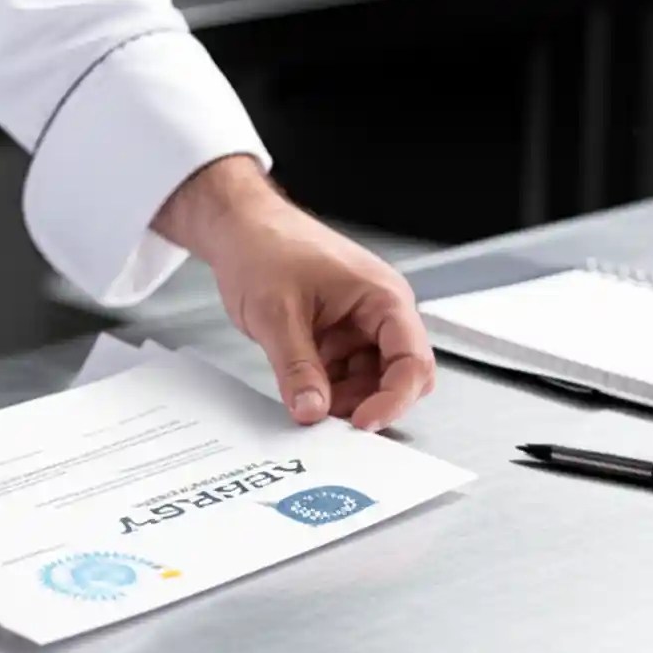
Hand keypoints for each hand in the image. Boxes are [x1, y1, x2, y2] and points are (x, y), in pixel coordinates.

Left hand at [152, 157, 435, 430]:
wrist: (239, 228)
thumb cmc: (265, 247)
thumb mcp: (276, 314)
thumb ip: (297, 368)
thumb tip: (312, 411)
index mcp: (382, 298)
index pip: (412, 361)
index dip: (393, 399)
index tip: (361, 425)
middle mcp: (379, 313)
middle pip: (398, 377)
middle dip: (367, 403)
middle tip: (330, 422)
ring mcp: (358, 325)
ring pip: (368, 381)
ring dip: (342, 399)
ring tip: (306, 402)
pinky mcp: (336, 336)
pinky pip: (343, 374)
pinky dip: (325, 389)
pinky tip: (302, 392)